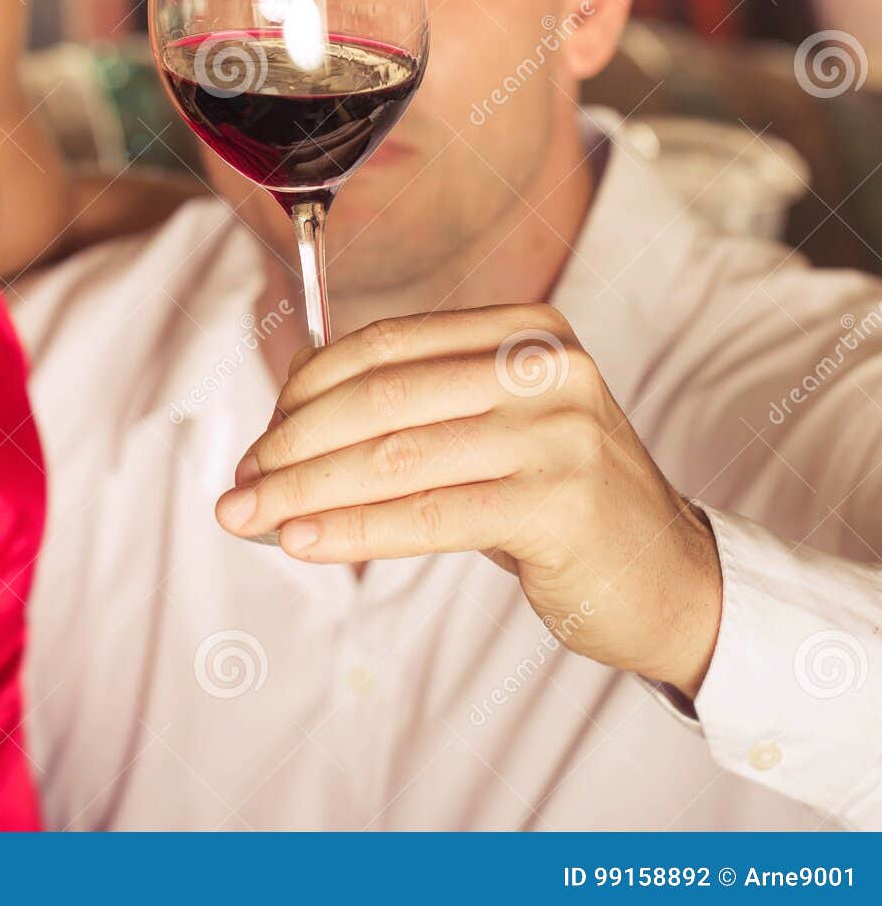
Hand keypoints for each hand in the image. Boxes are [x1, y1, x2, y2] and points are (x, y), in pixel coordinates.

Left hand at [216, 305, 722, 696]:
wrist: (668, 578)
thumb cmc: (555, 501)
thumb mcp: (486, 431)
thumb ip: (403, 413)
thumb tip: (279, 431)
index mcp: (522, 328)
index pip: (383, 345)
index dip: (302, 391)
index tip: (256, 441)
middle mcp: (545, 366)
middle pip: (380, 397)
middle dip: (291, 445)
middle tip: (238, 487)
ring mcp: (559, 430)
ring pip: (394, 456)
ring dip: (305, 491)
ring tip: (250, 517)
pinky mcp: (562, 501)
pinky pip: (428, 515)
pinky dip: (354, 530)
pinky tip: (304, 542)